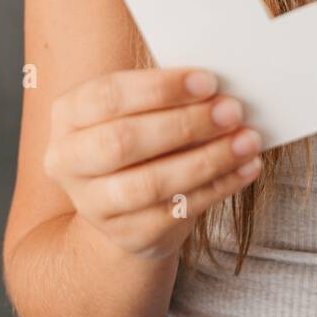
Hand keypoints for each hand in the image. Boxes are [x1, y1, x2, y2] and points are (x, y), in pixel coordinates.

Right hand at [43, 68, 261, 259]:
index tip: (209, 81)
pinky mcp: (126, 235)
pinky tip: (246, 168)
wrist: (127, 205)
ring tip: (248, 140)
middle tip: (233, 110)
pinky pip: (176, 212)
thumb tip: (218, 87)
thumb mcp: (141, 109)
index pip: (108, 96)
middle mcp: (68, 161)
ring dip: (207, 160)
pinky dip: (218, 187)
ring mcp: (93, 205)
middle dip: (185, 124)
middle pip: (124, 141)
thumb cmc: (142, 137)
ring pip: (150, 184)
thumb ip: (168, 94)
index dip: (160, 89)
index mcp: (68, 115)